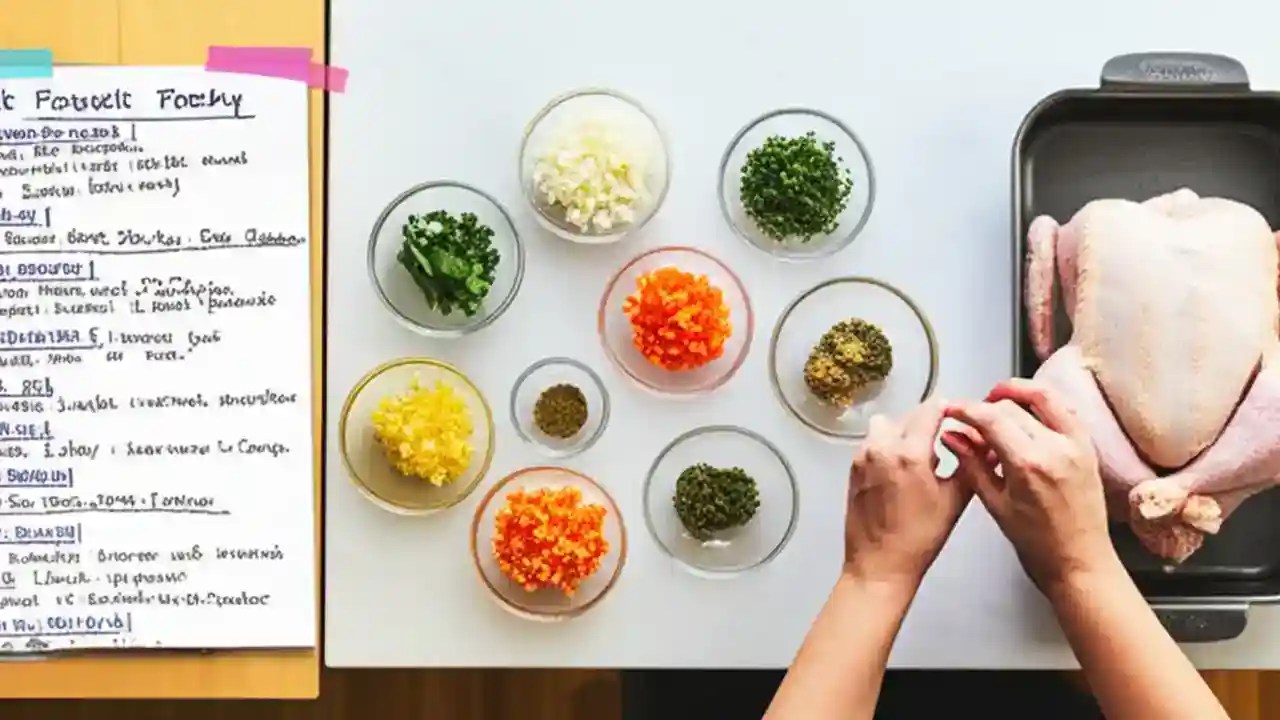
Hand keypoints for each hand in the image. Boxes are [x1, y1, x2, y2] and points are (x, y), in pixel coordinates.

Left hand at [845, 399, 971, 588]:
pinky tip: (901, 471)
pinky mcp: (853, 469)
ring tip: (920, 457)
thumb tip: (983, 446)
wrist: (879, 564)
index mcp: (909, 453)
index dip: (947, 409)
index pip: (929, 410)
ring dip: (904, 433)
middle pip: (907, 416)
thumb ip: (969, 465)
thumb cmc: (916, 539)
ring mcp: (863, 458)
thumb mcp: (954, 500)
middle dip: (927, 423)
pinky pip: (873, 443)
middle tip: (943, 441)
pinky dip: (888, 447)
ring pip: (886, 427)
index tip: (955, 415)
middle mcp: (881, 449)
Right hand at [941, 379, 1116, 595]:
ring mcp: (1076, 445)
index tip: (952, 410)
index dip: (966, 409)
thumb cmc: (1038, 544)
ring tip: (996, 402)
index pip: (990, 418)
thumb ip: (972, 464)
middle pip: (1012, 406)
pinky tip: (1027, 409)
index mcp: (1029, 464)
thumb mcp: (995, 504)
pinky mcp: (1088, 447)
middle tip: (969, 419)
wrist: (1079, 562)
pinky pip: (1065, 409)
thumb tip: (952, 436)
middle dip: (984, 406)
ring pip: (1042, 397)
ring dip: (1016, 392)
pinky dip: (1044, 401)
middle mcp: (1056, 448)